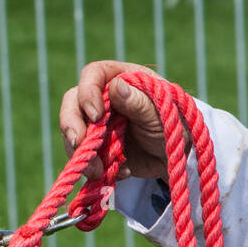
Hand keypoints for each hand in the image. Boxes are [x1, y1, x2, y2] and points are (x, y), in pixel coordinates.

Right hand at [59, 60, 174, 180]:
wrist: (176, 161)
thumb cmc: (175, 128)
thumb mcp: (162, 116)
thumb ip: (139, 102)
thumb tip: (115, 85)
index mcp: (122, 79)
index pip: (93, 75)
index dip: (87, 92)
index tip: (95, 115)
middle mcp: (103, 97)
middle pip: (73, 102)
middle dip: (71, 124)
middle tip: (79, 143)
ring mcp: (95, 122)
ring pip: (71, 130)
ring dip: (80, 151)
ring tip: (97, 170)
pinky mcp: (93, 144)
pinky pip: (81, 154)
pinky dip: (92, 166)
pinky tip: (119, 172)